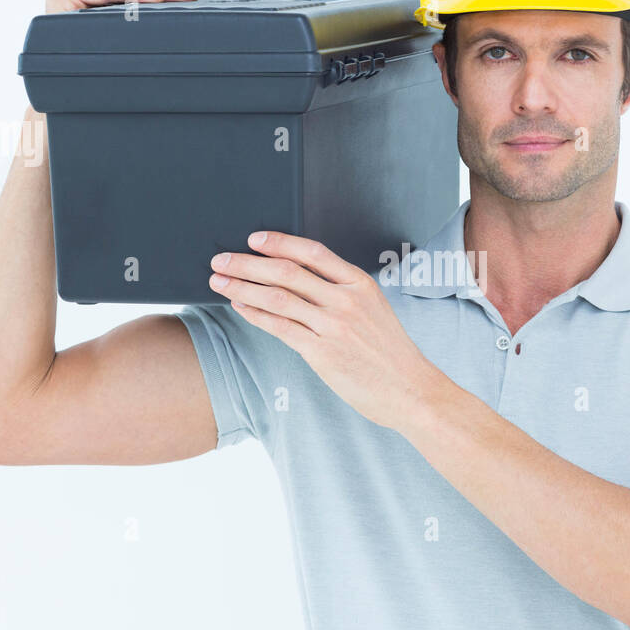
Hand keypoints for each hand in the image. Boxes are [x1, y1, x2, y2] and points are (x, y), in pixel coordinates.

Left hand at [209, 232, 445, 431]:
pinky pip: (279, 327)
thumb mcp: (374, 309)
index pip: (312, 252)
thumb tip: (301, 278)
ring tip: (219, 281)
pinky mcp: (322, 353)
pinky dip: (254, 314)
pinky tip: (240, 306)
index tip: (254, 239)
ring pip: (277, 297)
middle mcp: (346, 300)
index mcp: (360, 284)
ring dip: (242, 286)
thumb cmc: (390, 352)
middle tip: (221, 258)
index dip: (279, 242)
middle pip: (287, 272)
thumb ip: (342, 292)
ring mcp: (333, 326)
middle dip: (247, 263)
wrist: (410, 390)